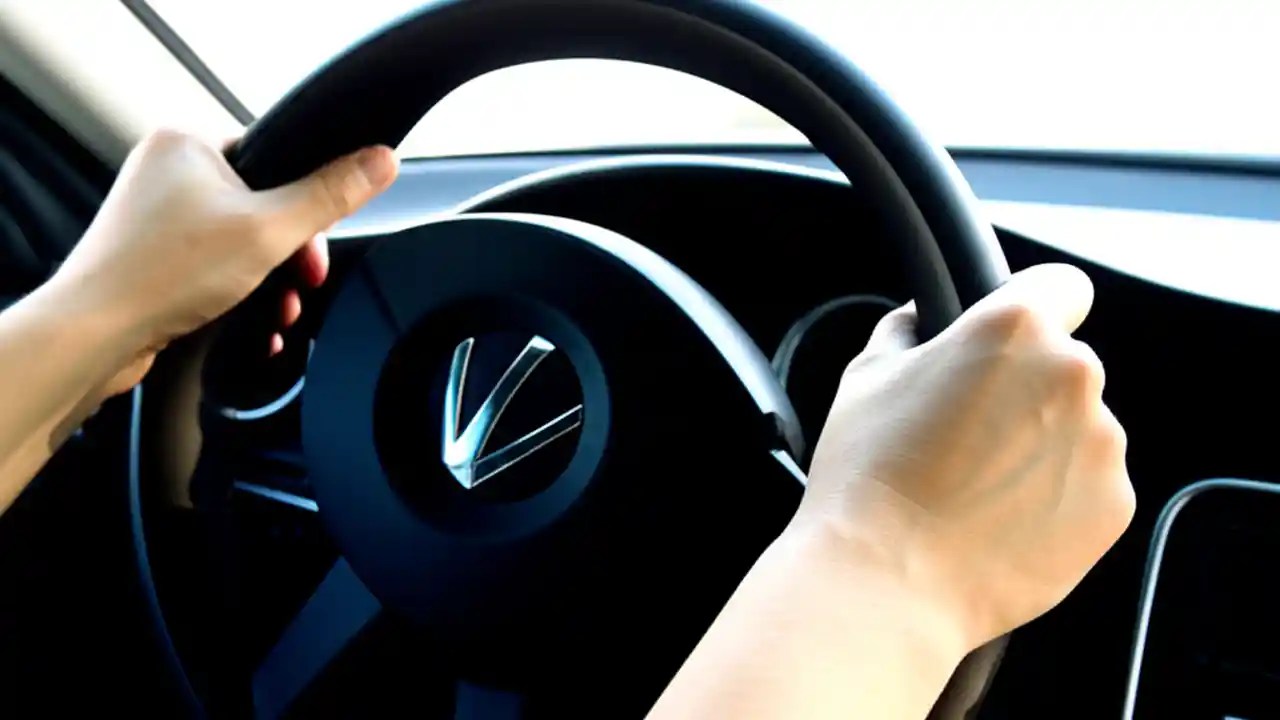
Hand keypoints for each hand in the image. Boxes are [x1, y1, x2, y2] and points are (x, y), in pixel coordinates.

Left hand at [50, 129, 398, 394]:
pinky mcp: (153, 257)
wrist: (95, 334)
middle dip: (291, 252)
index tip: (319, 237)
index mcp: (186, 143)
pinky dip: (241, 292)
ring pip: (243, 241)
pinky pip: (216, 266)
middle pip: (263, 204)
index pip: (274, 156)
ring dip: (271, 279)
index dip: (307, 200)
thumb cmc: (161, 275)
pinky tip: (253, 319)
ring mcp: (156, 216)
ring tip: (277, 308)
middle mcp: (166, 172)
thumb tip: (380, 161)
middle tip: (302, 279)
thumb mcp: (269, 230)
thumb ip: (330, 195)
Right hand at [796, 263, 1133, 648]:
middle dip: (1027, 387)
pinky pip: (1090, 484)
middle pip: (1065, 363)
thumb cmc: (871, 476)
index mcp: (1014, 328)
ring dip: (1043, 444)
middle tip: (968, 430)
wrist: (890, 579)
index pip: (1062, 285)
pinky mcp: (1114, 505)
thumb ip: (905, 330)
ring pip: (1080, 426)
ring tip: (979, 484)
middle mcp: (1072, 375)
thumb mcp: (864, 376)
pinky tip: (1001, 517)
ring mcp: (1101, 443)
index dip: (1033, 308)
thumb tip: (920, 320)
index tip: (1009, 341)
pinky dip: (1057, 496)